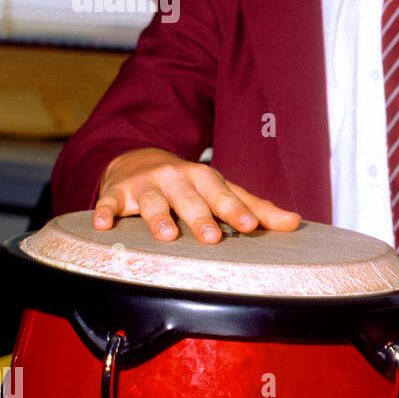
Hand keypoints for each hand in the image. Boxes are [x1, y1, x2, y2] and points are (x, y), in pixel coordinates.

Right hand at [93, 147, 301, 243]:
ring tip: (167, 236)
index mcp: (205, 178)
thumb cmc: (188, 184)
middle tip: (212, 238)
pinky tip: (103, 226)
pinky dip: (105, 212)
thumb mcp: (221, 190)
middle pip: (191, 199)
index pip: (224, 195)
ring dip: (159, 218)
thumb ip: (255, 207)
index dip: (237, 211)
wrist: (137, 160)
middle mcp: (177, 179)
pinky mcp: (117, 193)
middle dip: (201, 217)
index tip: (251, 226)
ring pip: (153, 202)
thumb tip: (296, 223)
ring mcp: (146, 185)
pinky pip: (109, 203)